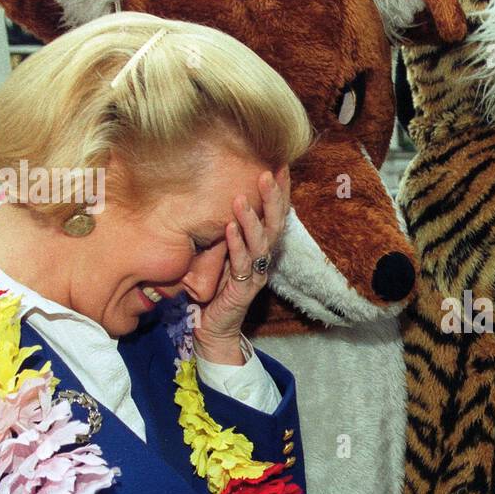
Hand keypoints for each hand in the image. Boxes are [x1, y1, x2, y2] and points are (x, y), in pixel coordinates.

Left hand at [194, 167, 290, 364]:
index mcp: (261, 249)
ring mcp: (255, 276)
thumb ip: (228, 232)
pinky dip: (235, 244)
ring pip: (260, 244)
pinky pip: (240, 264)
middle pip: (274, 226)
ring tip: (242, 198)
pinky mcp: (242, 291)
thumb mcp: (222, 253)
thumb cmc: (217, 289)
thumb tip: (222, 199)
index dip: (280, 192)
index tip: (279, 164)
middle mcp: (263, 260)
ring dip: (252, 219)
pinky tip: (230, 227)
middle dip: (273, 199)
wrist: (215, 328)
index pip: (275, 216)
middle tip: (266, 173)